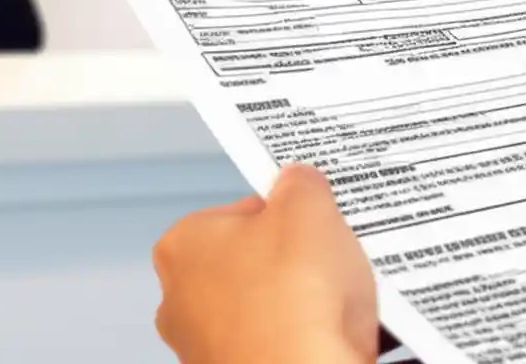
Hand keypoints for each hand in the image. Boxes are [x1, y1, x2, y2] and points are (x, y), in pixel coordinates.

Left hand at [153, 164, 377, 363]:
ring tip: (343, 302)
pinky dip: (312, 338)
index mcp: (184, 245)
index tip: (315, 218)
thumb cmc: (290, 304)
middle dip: (298, 260)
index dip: (289, 212)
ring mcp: (208, 345)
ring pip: (274, 306)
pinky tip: (339, 335)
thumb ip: (300, 183)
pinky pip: (286, 342)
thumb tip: (299, 179)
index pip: (244, 210)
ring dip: (309, 303)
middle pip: (258, 260)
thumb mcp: (309, 209)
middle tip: (333, 257)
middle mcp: (182, 299)